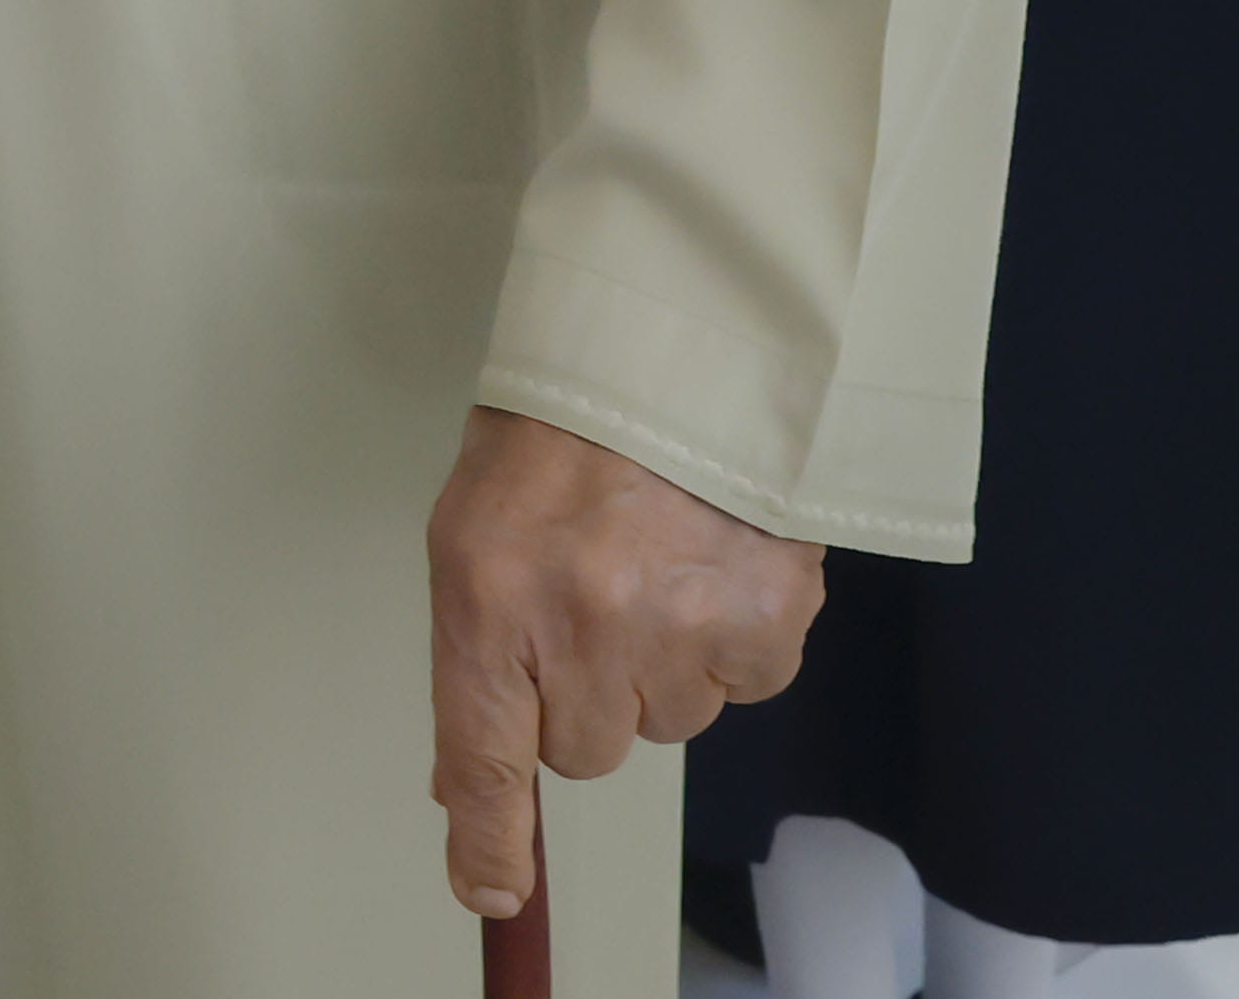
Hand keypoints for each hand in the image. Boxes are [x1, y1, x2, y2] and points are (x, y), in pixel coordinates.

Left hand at [422, 406, 817, 921]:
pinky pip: (740, 683)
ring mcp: (679, 632)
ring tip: (652, 559)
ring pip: (665, 719)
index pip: (482, 758)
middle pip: (583, 749)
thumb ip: (479, 644)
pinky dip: (729, 640)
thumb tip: (474, 769)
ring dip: (658, 662)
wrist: (682, 352)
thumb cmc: (564, 426)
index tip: (488, 886)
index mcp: (490, 594)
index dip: (487, 837)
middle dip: (585, 693)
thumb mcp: (477, 522)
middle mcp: (582, 626)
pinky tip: (709, 561)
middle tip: (590, 597)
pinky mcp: (764, 626)